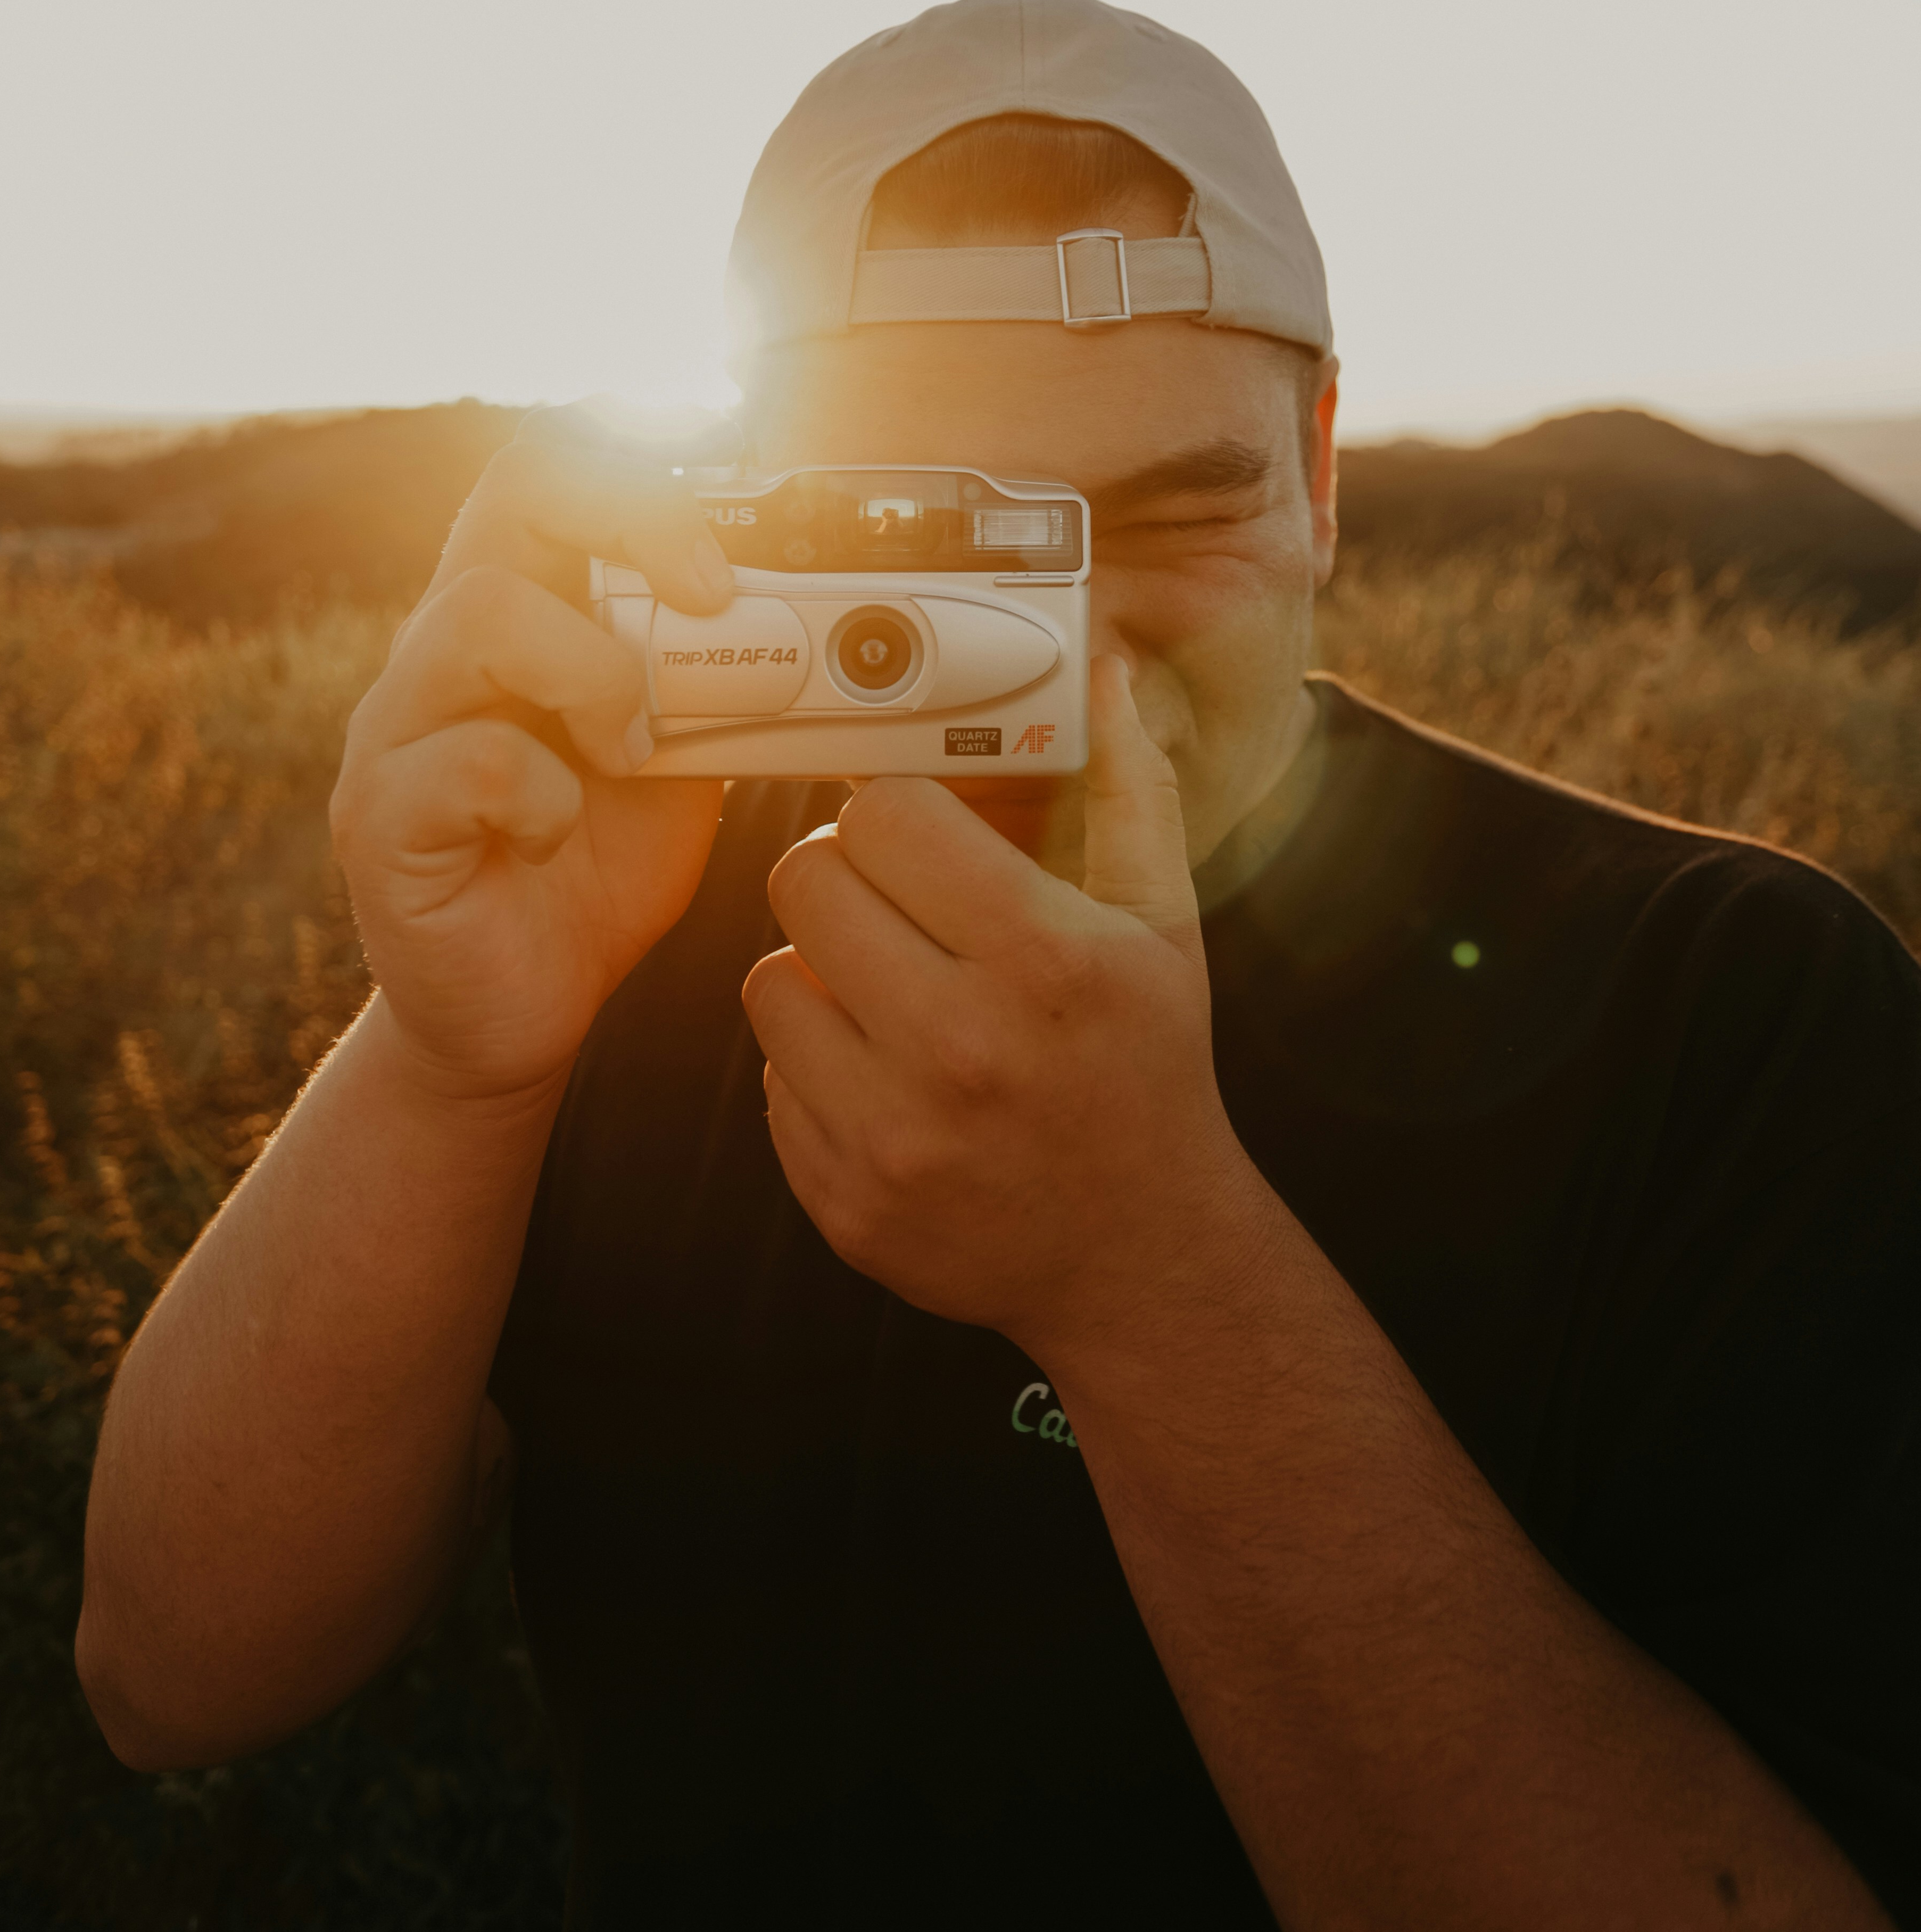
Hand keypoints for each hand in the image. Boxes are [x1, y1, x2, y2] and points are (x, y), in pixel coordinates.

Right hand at [331, 403, 729, 1095]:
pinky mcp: (379, 817)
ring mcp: (396, 725)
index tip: (722, 564)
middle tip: (707, 602)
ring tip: (627, 753)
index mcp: (520, 615)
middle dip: (633, 522)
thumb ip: (716, 685)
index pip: (551, 471)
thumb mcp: (682, 760)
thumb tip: (819, 626)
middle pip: (510, 493)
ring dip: (592, 675)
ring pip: (480, 613)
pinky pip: (468, 759)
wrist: (519, 1014)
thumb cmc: (593, 874)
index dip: (642, 481)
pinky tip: (553, 838)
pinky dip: (541, 795)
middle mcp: (442, 647)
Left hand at [746, 656, 1254, 1359]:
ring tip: (888, 992)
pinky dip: (815, 1067)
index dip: (892, 809)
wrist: (1142, 1258)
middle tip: (891, 903)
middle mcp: (962, 1048)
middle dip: (845, 877)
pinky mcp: (846, 1199)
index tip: (914, 830)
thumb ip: (1131, 789)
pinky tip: (885, 1076)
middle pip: (805, 879)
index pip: (883, 812)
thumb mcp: (1163, 928)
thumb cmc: (1147, 1070)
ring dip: (818, 973)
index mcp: (1043, 961)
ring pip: (768, 979)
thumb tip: (1108, 673)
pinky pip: (771, 1080)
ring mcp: (895, 1133)